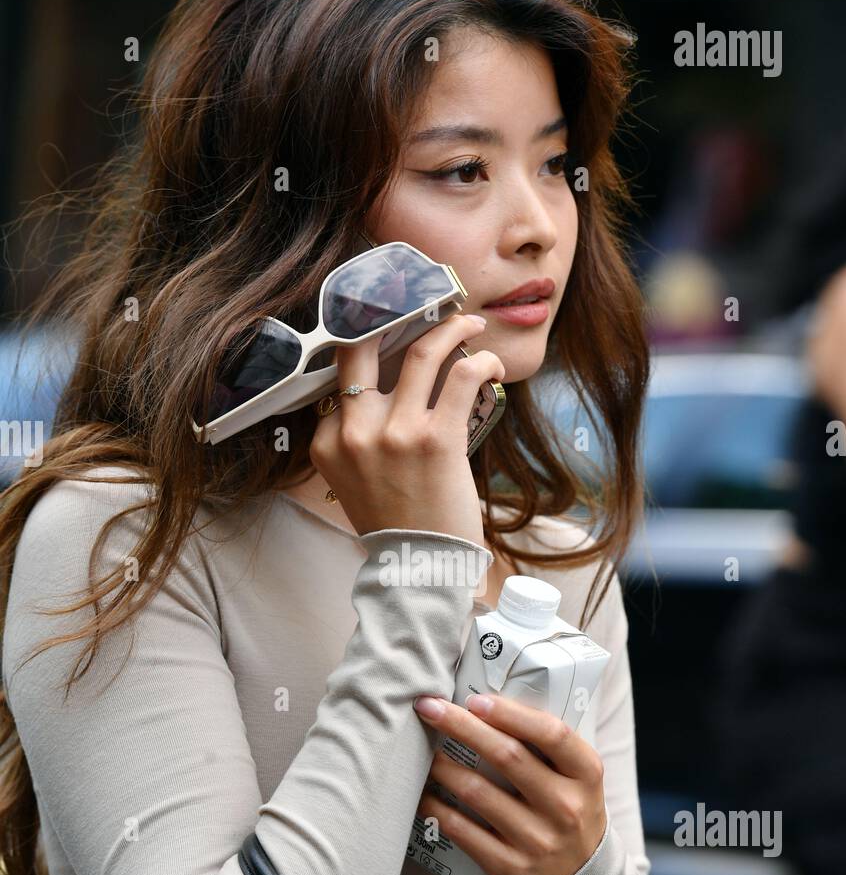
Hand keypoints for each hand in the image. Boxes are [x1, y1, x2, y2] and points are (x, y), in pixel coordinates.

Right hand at [309, 312, 504, 547]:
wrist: (419, 567)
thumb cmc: (395, 525)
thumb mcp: (352, 481)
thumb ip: (354, 440)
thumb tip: (382, 393)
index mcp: (328, 442)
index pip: (343, 379)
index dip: (372, 352)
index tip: (395, 337)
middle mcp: (354, 432)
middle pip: (365, 347)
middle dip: (395, 315)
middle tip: (422, 307)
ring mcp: (394, 433)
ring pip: (422, 352)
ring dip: (450, 328)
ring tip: (468, 323)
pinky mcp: (437, 440)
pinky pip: (461, 377)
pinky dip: (479, 361)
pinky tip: (488, 362)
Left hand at [414, 691, 607, 874]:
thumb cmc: (568, 813)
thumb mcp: (577, 779)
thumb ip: (547, 746)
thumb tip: (485, 703)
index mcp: (586, 775)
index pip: (552, 733)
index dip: (511, 713)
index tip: (475, 699)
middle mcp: (566, 808)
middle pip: (507, 756)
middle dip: (461, 726)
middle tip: (428, 708)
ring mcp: (539, 841)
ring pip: (478, 793)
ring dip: (442, 767)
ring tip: (423, 752)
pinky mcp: (512, 869)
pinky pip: (464, 833)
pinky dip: (437, 810)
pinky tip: (423, 796)